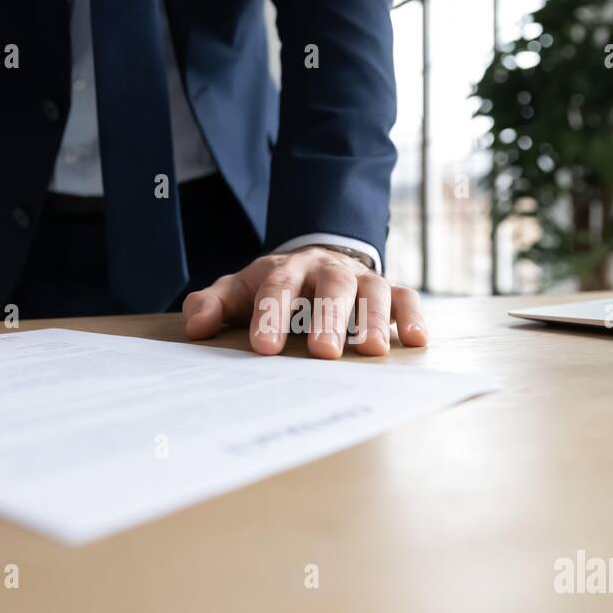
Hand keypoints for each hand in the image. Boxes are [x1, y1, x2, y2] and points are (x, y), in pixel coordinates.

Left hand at [181, 247, 427, 357]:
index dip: (271, 314)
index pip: (277, 287)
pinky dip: (413, 317)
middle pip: (331, 287)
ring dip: (374, 320)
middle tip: (324, 352)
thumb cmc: (275, 287)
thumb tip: (196, 326)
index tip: (265, 347)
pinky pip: (406, 299)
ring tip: (371, 351)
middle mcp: (327, 270)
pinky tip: (416, 341)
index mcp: (287, 269)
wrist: (317, 259)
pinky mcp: (389, 291)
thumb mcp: (239, 291)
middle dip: (328, 318)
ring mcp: (361, 279)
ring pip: (373, 291)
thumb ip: (213, 305)